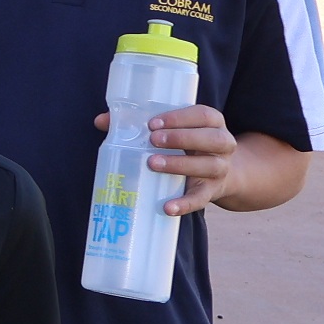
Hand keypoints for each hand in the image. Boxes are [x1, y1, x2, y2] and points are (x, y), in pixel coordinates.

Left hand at [89, 103, 239, 215]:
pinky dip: (185, 203)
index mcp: (211, 123)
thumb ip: (138, 123)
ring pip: (209, 166)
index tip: (153, 123)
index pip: (204, 115)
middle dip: (182, 138)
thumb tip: (101, 121)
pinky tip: (167, 207)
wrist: (217, 174)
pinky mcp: (211, 191)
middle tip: (153, 140)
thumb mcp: (170, 130)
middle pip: (213, 139)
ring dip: (180, 165)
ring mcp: (219, 169)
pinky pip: (201, 198)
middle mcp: (222, 144)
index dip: (180, 118)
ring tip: (152, 163)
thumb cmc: (184, 144)